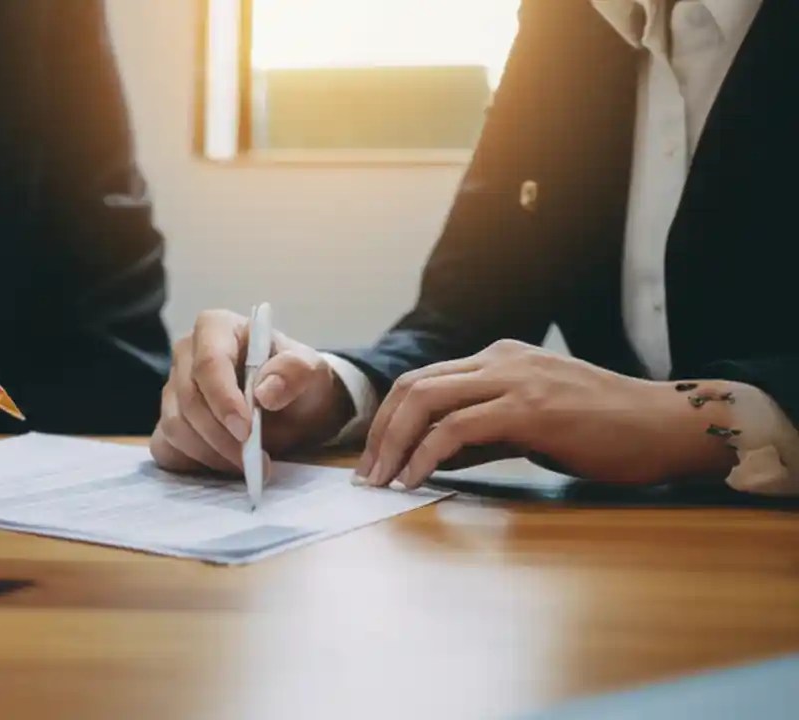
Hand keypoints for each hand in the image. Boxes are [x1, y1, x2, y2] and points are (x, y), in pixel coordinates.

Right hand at [149, 310, 354, 472]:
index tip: (246, 431)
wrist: (292, 406)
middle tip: (255, 460)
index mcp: (216, 327)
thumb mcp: (310, 371)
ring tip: (247, 463)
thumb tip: (265, 392)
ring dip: (211, 453)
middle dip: (221, 436)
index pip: (208, 363)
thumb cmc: (296, 380)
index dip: (223, 400)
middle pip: (189, 399)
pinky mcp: (169, 420)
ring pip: (175, 426)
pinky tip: (224, 465)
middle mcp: (185, 353)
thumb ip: (295, 372)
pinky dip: (193, 462)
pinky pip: (166, 447)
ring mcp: (172, 388)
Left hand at [354, 339, 737, 488]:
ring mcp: (515, 380)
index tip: (374, 459)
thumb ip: (484, 433)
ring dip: (393, 444)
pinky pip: (456, 429)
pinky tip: (414, 480)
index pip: (423, 380)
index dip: (389, 419)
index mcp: (499, 358)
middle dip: (380, 432)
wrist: (668, 426)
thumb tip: (432, 456)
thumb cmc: (606, 431)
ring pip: (426, 400)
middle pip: (414, 386)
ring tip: (380, 482)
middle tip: (365, 475)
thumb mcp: (533, 424)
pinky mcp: (530, 409)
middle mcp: (501, 360)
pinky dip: (425, 454)